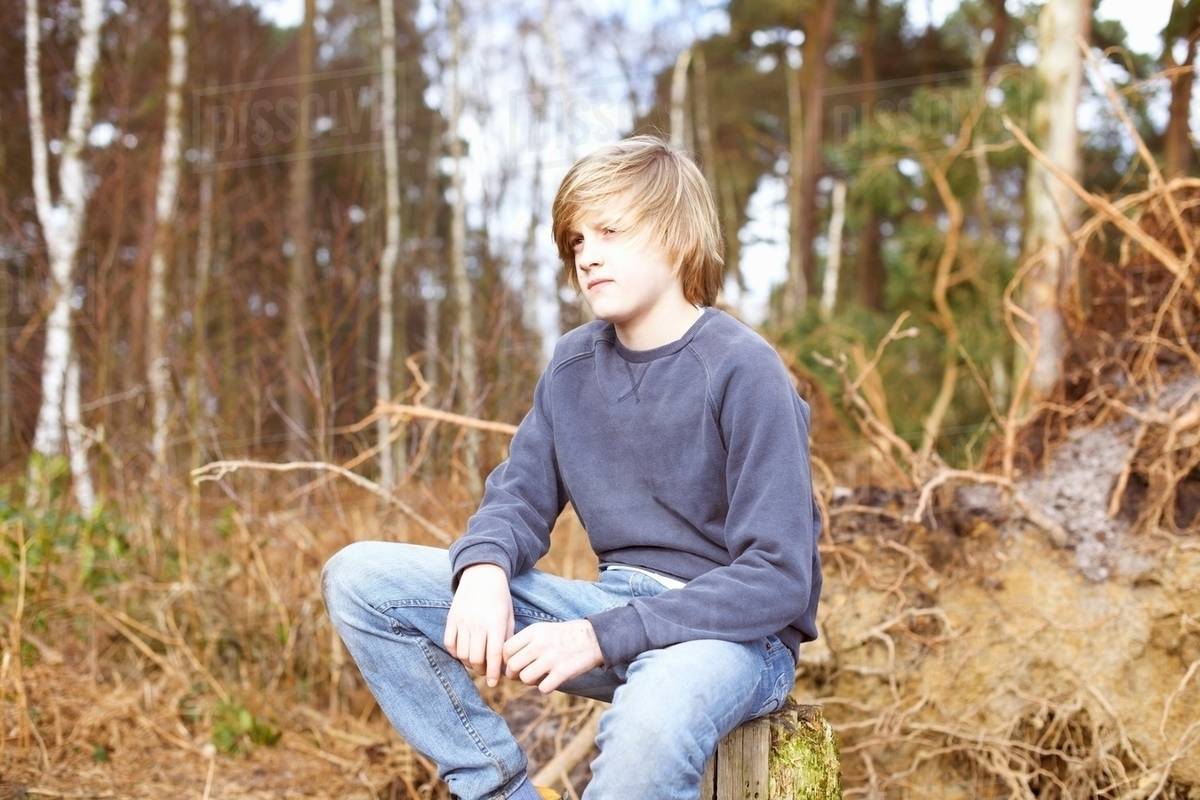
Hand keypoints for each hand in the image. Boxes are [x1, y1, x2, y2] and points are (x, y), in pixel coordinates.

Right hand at [444, 563, 513, 687]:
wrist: (482, 574)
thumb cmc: (500, 598)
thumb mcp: (508, 616)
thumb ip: (506, 639)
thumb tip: (503, 664)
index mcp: (495, 622)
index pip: (494, 655)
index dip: (494, 673)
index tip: (494, 683)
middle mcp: (478, 622)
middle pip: (475, 658)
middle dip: (481, 670)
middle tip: (485, 671)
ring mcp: (462, 620)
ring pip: (462, 654)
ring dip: (468, 663)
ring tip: (475, 662)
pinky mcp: (451, 618)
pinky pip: (449, 643)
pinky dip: (455, 653)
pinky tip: (463, 652)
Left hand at [502, 619, 603, 693]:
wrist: (593, 638)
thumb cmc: (563, 636)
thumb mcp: (542, 630)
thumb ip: (524, 642)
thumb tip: (505, 662)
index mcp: (533, 632)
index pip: (506, 649)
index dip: (506, 660)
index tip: (513, 663)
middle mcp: (540, 644)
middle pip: (512, 666)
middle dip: (514, 674)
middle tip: (522, 674)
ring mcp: (551, 659)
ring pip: (525, 679)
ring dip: (529, 681)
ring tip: (538, 676)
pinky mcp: (563, 672)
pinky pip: (542, 688)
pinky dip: (545, 687)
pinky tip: (551, 681)